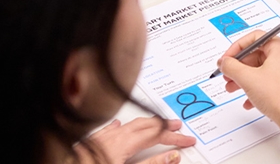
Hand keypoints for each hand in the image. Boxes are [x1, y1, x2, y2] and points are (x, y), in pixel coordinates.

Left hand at [77, 118, 195, 163]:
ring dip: (145, 124)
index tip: (187, 140)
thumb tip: (172, 156)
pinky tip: (119, 124)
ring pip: (128, 124)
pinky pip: (109, 129)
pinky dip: (120, 126)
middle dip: (163, 126)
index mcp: (124, 144)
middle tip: (177, 128)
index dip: (174, 138)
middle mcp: (113, 137)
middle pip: (145, 126)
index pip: (157, 137)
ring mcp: (101, 138)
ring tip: (155, 124)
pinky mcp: (91, 143)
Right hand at [217, 33, 279, 139]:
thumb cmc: (278, 96)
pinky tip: (248, 101)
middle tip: (227, 75)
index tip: (226, 59)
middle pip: (257, 55)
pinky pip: (269, 81)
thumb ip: (231, 67)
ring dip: (244, 79)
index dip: (236, 48)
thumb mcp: (247, 79)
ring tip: (232, 89)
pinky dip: (256, 88)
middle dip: (239, 67)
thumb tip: (224, 62)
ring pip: (261, 69)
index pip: (254, 38)